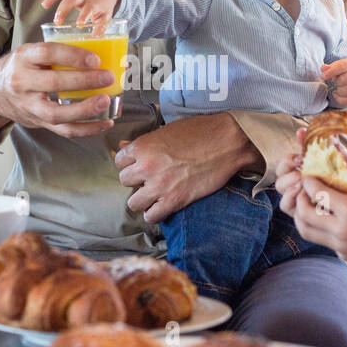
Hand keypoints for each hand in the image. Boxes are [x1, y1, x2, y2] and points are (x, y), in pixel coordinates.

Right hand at [0, 41, 117, 139]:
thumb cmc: (21, 68)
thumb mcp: (30, 53)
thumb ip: (56, 53)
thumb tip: (100, 52)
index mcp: (23, 58)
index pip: (48, 53)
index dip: (73, 56)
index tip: (95, 59)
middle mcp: (22, 82)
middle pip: (54, 83)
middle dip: (84, 81)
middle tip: (107, 78)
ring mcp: (29, 106)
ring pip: (57, 113)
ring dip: (85, 109)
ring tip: (105, 101)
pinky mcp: (38, 122)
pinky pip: (64, 130)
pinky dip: (87, 129)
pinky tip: (105, 123)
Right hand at [37, 0, 120, 35]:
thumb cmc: (103, 6)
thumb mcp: (105, 17)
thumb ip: (100, 28)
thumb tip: (93, 39)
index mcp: (93, 3)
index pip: (88, 9)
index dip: (83, 16)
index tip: (79, 24)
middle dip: (63, 9)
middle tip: (57, 21)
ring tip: (44, 5)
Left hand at [113, 113, 258, 223]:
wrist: (227, 142)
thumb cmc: (200, 131)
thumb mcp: (167, 130)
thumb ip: (144, 142)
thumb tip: (122, 146)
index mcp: (142, 146)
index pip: (119, 161)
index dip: (130, 163)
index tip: (139, 165)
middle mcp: (146, 166)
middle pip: (124, 181)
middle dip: (136, 180)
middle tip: (150, 178)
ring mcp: (159, 186)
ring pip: (134, 202)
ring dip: (143, 199)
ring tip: (154, 194)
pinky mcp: (174, 201)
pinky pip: (152, 216)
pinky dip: (155, 213)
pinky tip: (162, 206)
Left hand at [276, 128, 346, 267]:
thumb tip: (331, 167)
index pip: (318, 193)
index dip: (309, 182)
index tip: (308, 175)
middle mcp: (341, 230)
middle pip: (304, 213)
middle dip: (299, 198)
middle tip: (304, 189)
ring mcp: (339, 245)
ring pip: (305, 230)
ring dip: (301, 215)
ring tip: (307, 204)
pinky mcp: (341, 254)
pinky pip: (319, 239)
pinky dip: (315, 226)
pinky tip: (322, 216)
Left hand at [321, 57, 346, 104]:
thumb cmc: (343, 70)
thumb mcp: (337, 65)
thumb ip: (328, 67)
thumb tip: (323, 68)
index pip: (343, 66)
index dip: (332, 71)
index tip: (323, 76)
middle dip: (337, 81)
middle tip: (334, 80)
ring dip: (339, 90)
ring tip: (337, 87)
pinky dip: (340, 99)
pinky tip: (336, 94)